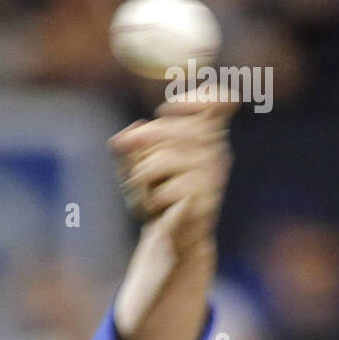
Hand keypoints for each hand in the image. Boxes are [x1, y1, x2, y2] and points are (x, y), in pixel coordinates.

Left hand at [109, 89, 235, 255]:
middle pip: (172, 129)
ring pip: (160, 161)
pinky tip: (155, 210)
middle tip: (128, 151)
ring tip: (143, 193)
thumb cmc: (157, 197)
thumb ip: (130, 146)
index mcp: (207, 137)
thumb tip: (122, 139)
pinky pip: (163, 191)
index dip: (192, 99)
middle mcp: (215, 152)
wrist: (172, 240)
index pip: (216, 101)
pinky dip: (149, 201)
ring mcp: (211, 176)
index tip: (166, 109)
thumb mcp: (138, 166)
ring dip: (140, 178)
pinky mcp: (201, 200)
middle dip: (143, 141)